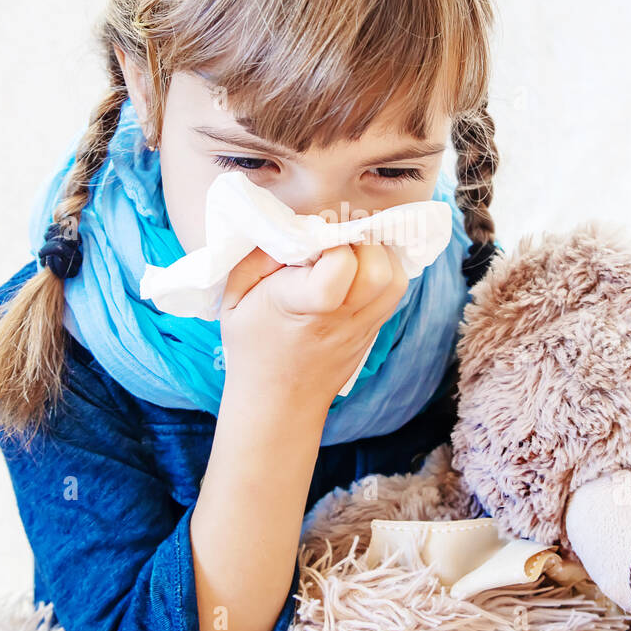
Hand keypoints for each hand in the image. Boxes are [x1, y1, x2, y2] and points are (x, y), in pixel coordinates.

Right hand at [218, 241, 409, 411]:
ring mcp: (363, 327)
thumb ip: (259, 257)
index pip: (340, 265)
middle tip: (338, 237)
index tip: (315, 234)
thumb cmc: (252, 347)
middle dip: (361, 241)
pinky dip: (385, 271)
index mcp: (303, 307)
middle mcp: (341, 318)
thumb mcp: (235, 297)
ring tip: (352, 249)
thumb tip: (292, 227)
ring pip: (396, 280)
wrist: (278, 403)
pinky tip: (360, 267)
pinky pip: (395, 293)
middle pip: (379, 270)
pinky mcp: (374, 331)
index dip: (334, 239)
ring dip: (379, 254)